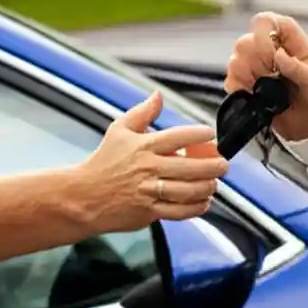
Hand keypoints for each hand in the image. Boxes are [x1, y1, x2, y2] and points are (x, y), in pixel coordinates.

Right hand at [78, 92, 228, 231]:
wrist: (83, 196)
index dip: (200, 134)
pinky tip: (204, 202)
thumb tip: (158, 95)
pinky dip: (196, 207)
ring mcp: (149, 191)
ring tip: (215, 182)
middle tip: (224, 164)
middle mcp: (148, 168)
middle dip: (214, 166)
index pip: (178, 137)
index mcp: (143, 146)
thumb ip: (142, 113)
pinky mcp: (148, 212)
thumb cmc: (103, 162)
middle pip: (190, 167)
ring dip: (208, 187)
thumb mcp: (118, 130)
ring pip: (188, 191)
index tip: (211, 134)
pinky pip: (179, 211)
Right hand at [226, 12, 307, 141]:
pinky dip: (240, 90)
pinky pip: (230, 81)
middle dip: (257, 64)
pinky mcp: (246, 83)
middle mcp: (267, 46)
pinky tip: (256, 96)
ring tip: (268, 90)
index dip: (262, 37)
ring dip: (249, 78)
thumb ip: (298, 67)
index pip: (264, 21)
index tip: (273, 57)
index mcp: (287, 36)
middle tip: (273, 78)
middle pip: (245, 43)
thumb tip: (279, 55)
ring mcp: (255, 64)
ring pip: (235, 62)